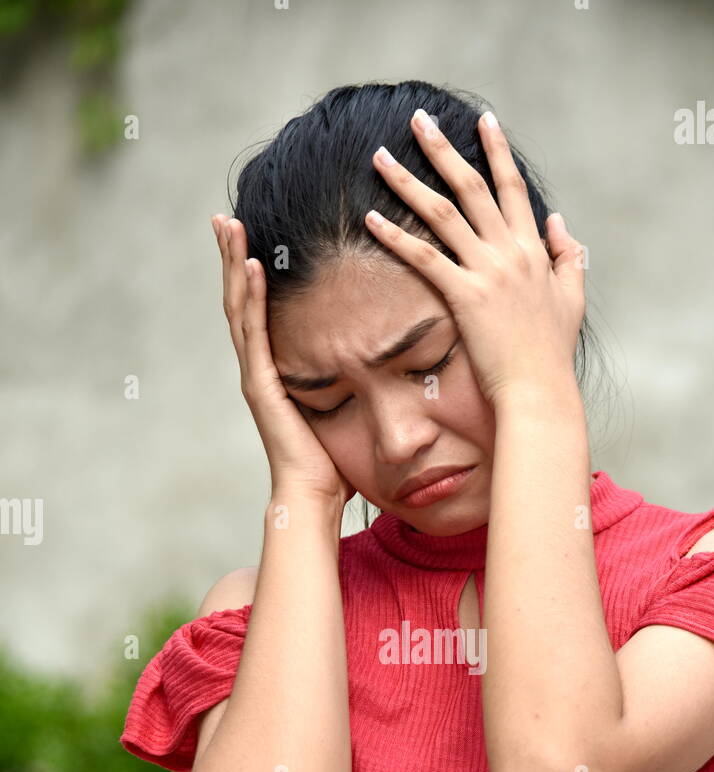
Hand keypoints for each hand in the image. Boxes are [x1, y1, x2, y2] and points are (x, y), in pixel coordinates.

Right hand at [212, 214, 356, 507]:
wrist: (314, 495)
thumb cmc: (330, 460)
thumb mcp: (339, 407)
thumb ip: (344, 380)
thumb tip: (372, 358)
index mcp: (274, 368)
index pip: (258, 310)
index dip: (252, 272)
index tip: (249, 235)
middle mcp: (258, 367)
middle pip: (240, 300)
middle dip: (232, 257)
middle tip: (224, 217)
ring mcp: (256, 375)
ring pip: (240, 308)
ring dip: (235, 265)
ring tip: (228, 226)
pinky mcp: (262, 386)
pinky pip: (256, 334)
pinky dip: (254, 298)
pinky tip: (255, 267)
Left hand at [364, 109, 585, 410]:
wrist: (540, 389)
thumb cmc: (552, 351)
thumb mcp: (572, 297)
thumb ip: (569, 256)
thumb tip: (559, 222)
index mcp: (534, 250)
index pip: (512, 188)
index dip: (497, 152)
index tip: (483, 121)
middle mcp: (510, 252)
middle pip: (472, 187)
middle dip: (443, 149)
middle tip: (418, 120)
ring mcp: (487, 272)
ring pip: (443, 214)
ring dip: (408, 181)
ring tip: (381, 157)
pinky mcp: (466, 297)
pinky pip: (424, 258)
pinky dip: (396, 236)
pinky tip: (371, 218)